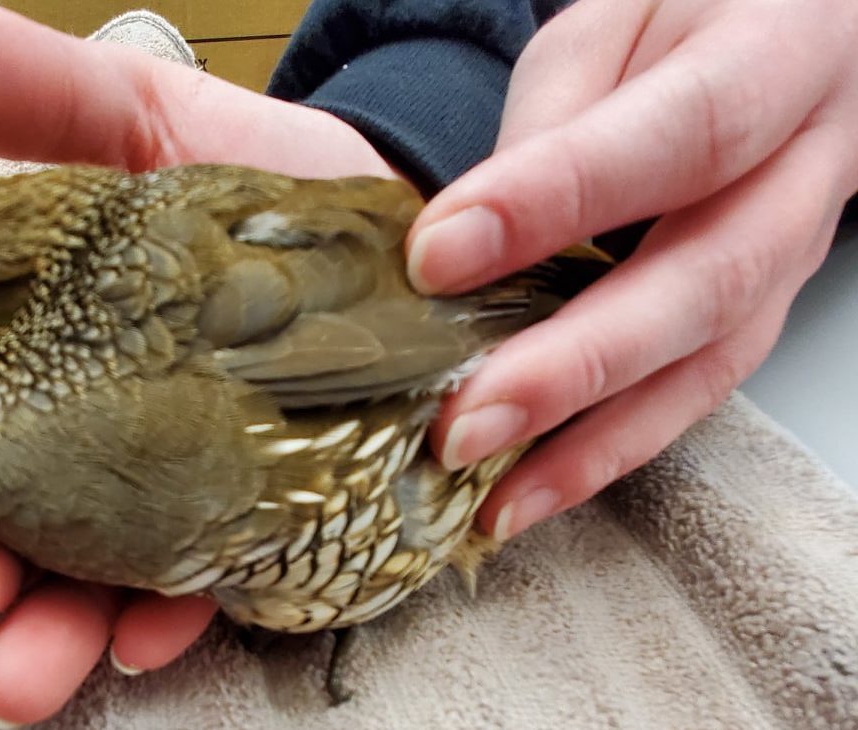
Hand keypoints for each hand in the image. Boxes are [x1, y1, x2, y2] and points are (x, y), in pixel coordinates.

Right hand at [0, 1, 394, 725]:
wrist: (404, 237)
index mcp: (33, 361)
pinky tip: (146, 634)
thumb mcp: (138, 119)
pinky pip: (204, 594)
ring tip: (16, 668)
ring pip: (85, 587)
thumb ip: (24, 91)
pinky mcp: (257, 530)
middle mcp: (88, 442)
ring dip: (43, 632)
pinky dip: (167, 622)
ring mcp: (170, 495)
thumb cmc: (250, 183)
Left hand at [413, 0, 857, 539]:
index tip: (439, 255)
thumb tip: (474, 235)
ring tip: (493, 498)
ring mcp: (796, 256)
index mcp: (782, 56)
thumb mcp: (613, 26)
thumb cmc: (685, 23)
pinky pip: (696, 395)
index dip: (557, 198)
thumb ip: (557, 121)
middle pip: (708, 282)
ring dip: (594, 443)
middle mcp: (809, 170)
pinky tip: (532, 492)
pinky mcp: (762, 314)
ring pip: (711, 365)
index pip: (679, 133)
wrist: (785, 40)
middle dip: (576, 364)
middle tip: (464, 420)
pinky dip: (610, 451)